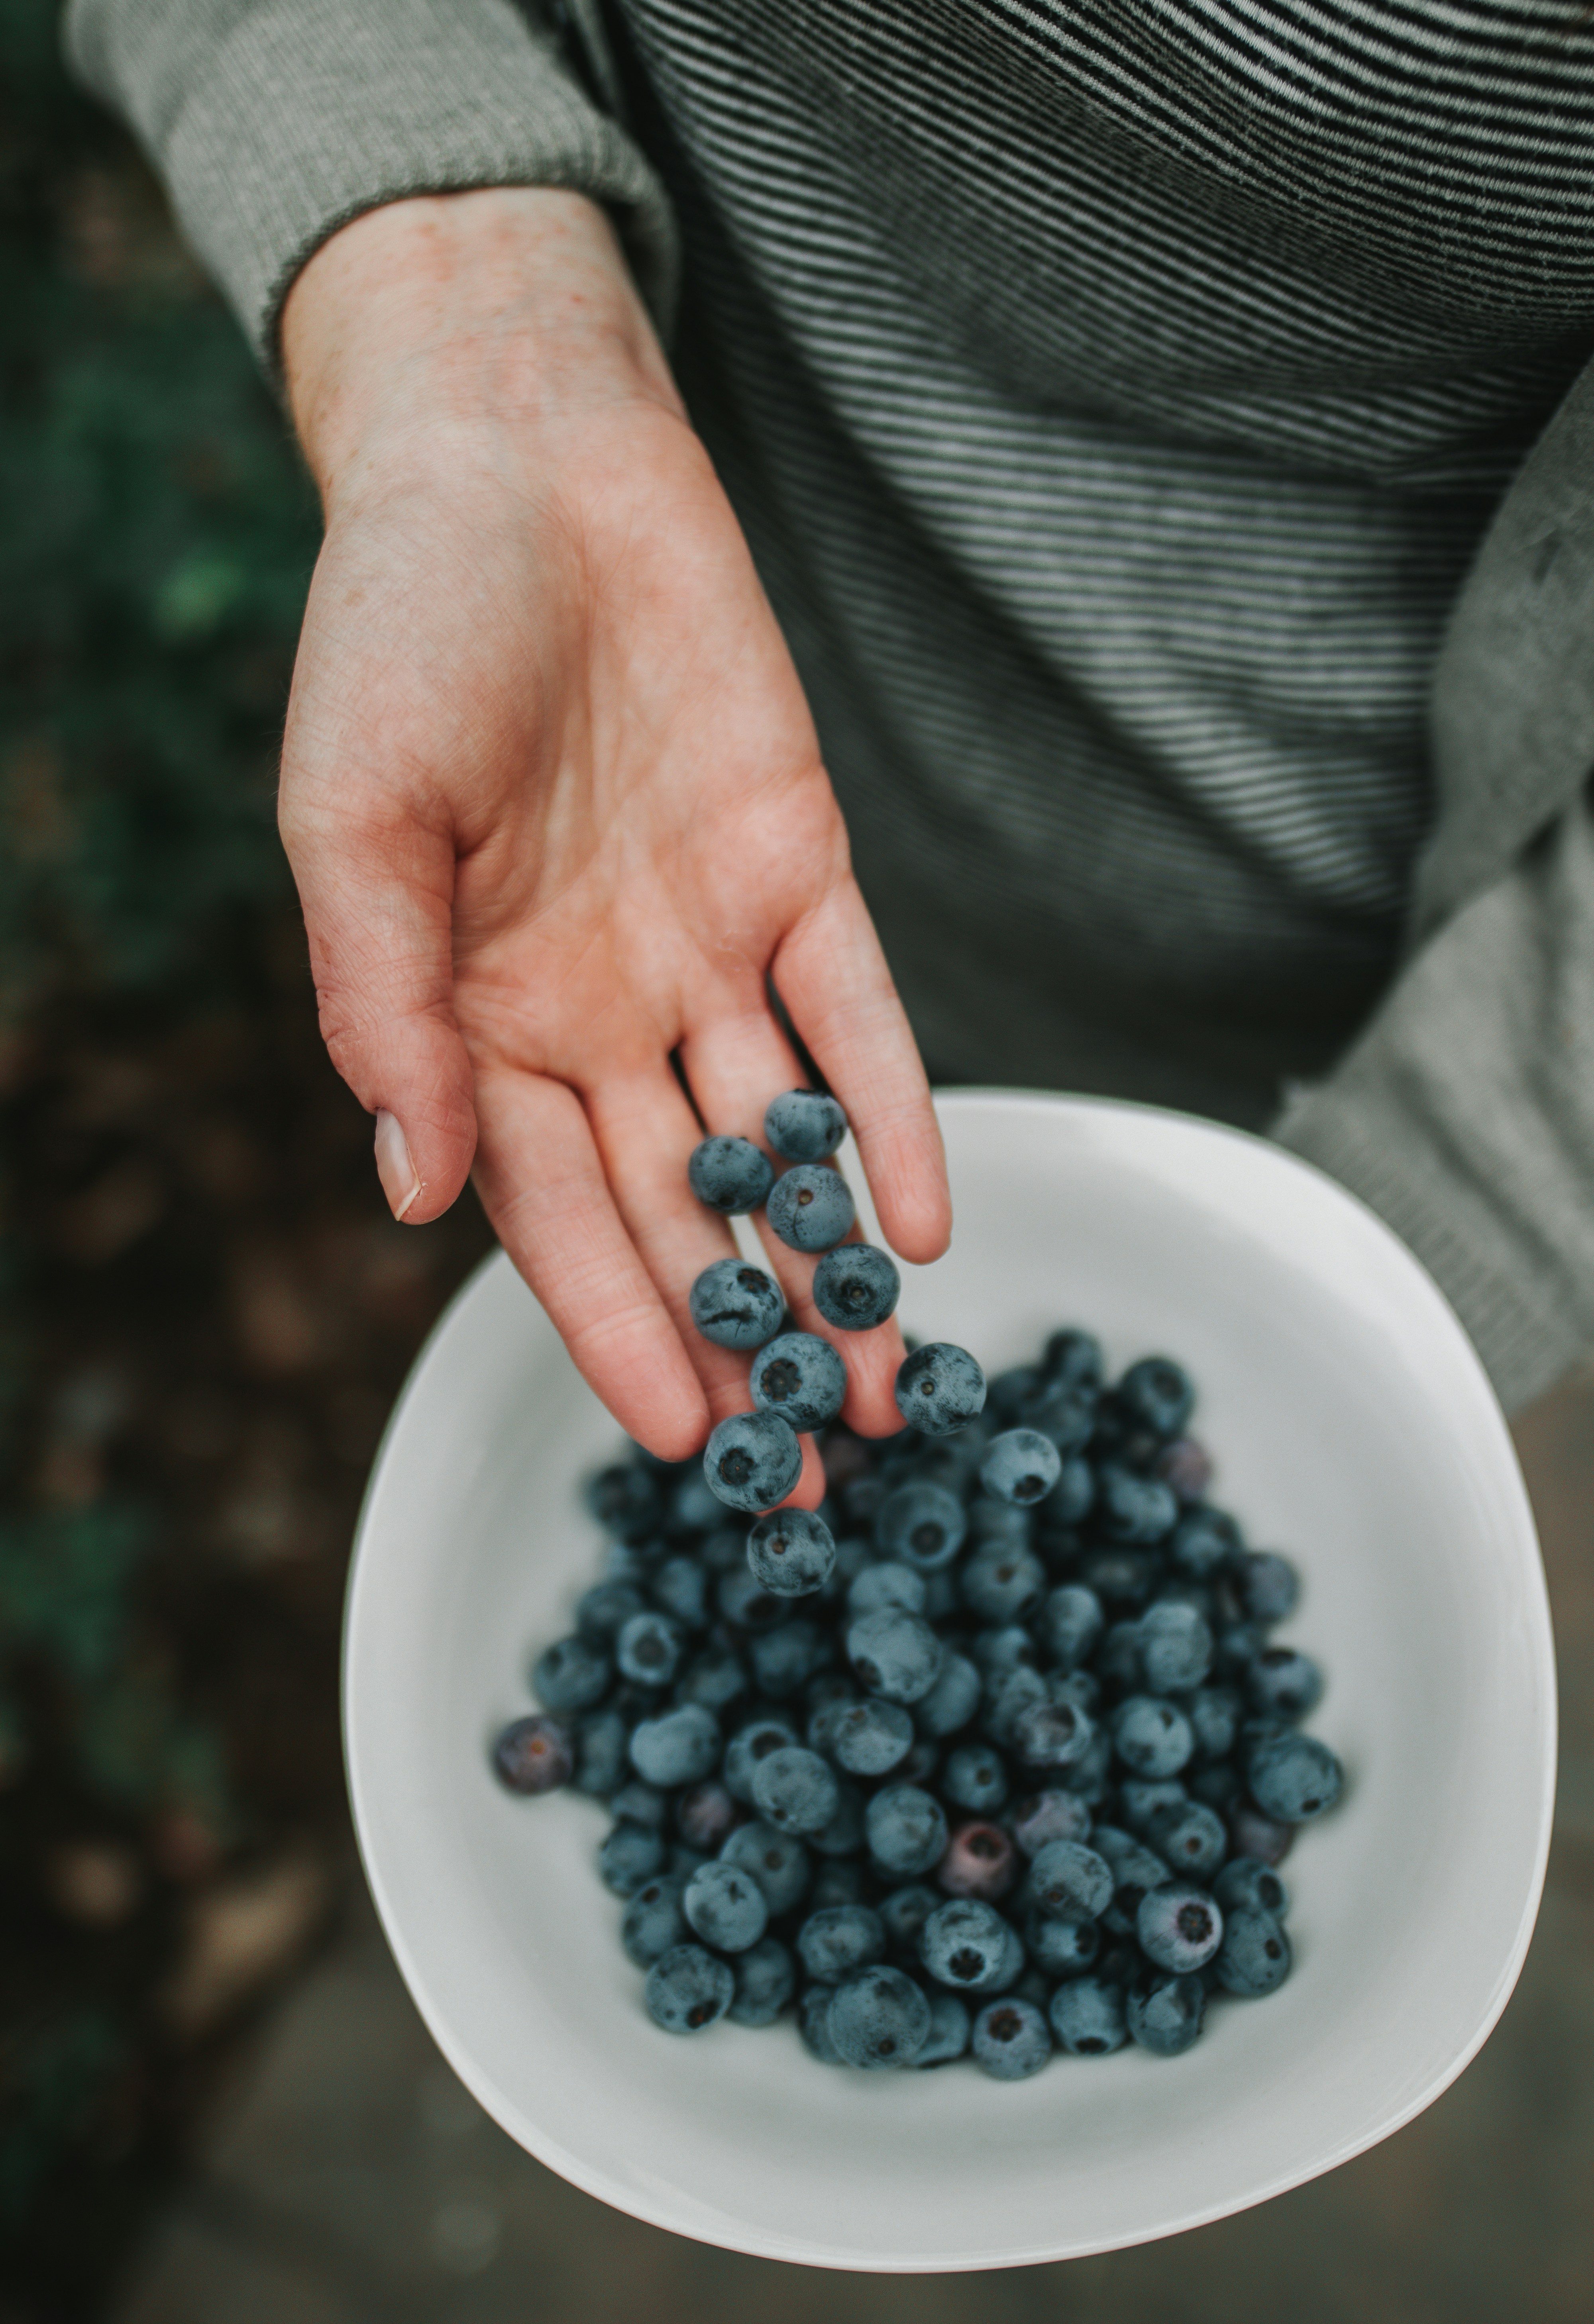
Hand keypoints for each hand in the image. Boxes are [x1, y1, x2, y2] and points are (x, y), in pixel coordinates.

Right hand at [278, 188, 949, 1479]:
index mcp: (472, 1021)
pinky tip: (925, 1222)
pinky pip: (856, 1018)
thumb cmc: (400, 632)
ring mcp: (702, 951)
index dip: (616, 1325)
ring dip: (827, 1264)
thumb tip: (409, 1192)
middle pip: (675, 1207)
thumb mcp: (352, 823)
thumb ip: (381, 1010)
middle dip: (739, 1338)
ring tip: (888, 1386)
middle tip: (809, 1468)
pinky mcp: (797, 872)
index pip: (547, 1212)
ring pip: (775, 1141)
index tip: (683, 1438)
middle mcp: (594, 1012)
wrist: (518, 460)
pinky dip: (890, 1117)